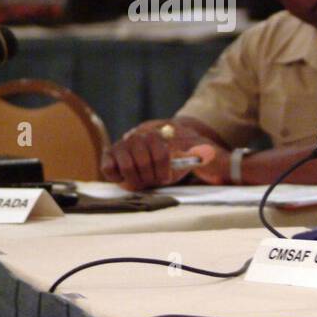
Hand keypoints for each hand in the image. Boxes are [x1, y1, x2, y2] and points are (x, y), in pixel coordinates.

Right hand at [100, 120, 220, 190]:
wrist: (154, 157)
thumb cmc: (173, 159)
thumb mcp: (188, 155)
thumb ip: (198, 153)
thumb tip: (207, 153)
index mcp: (156, 135)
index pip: (161, 154)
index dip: (164, 170)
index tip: (166, 177)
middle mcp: (136, 137)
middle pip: (144, 162)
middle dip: (151, 177)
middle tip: (153, 181)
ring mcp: (120, 145)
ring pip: (126, 167)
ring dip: (136, 180)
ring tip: (142, 182)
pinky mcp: (108, 156)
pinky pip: (108, 169)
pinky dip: (118, 178)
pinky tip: (126, 178)